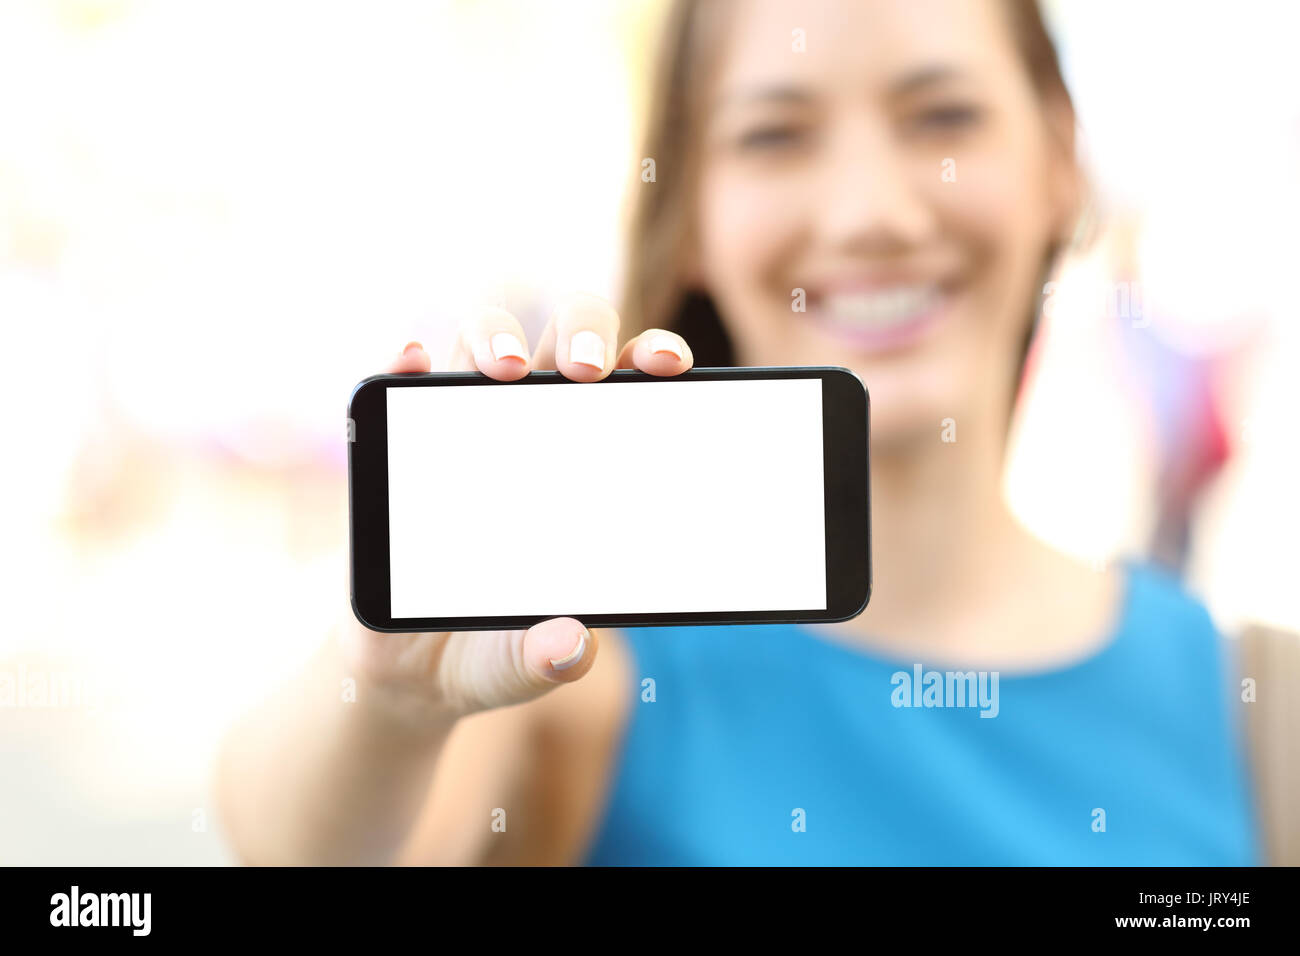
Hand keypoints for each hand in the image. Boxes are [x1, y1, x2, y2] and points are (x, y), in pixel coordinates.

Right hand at [338, 293, 694, 723]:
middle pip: (565, 338)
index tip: (671, 365)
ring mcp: (465, 424)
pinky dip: (407, 361)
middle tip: (586, 371)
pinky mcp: (400, 439)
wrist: (405, 667)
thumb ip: (549, 657)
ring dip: (497, 337)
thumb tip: (571, 646)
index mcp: (590, 462)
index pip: (633, 386)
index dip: (655, 356)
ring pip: (485, 340)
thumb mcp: (524, 662)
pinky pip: (402, 383)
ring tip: (505, 372)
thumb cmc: (490, 647)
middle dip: (584, 333)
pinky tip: (414, 359)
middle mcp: (533, 426)